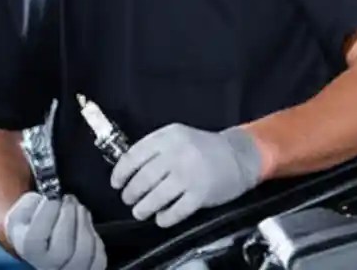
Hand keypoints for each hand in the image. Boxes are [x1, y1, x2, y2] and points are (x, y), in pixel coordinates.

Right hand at [4, 192, 106, 269]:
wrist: (40, 241)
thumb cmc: (31, 222)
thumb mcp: (23, 210)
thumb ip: (32, 203)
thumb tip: (52, 197)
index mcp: (28, 252)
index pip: (35, 239)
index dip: (47, 213)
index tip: (53, 195)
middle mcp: (46, 267)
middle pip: (63, 250)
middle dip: (69, 216)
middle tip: (69, 199)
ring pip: (83, 254)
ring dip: (84, 224)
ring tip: (79, 208)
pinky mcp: (87, 269)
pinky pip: (98, 259)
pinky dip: (95, 238)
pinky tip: (86, 226)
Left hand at [110, 124, 263, 227]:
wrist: (239, 156)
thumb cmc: (202, 148)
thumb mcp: (177, 137)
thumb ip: (155, 149)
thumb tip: (126, 170)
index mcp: (168, 136)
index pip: (134, 156)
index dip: (121, 173)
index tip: (116, 183)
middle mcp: (178, 154)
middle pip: (143, 178)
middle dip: (131, 193)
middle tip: (128, 199)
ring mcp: (190, 175)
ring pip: (157, 196)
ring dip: (143, 207)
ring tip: (140, 212)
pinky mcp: (201, 194)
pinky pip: (176, 211)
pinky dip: (165, 217)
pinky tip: (161, 219)